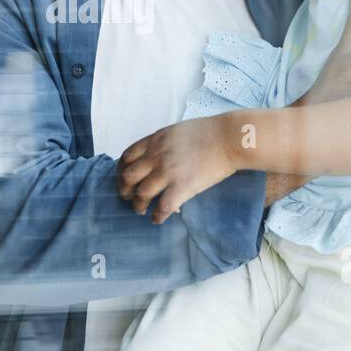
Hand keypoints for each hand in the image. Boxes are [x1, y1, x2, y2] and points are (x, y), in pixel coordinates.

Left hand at [118, 115, 239, 223]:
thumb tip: (156, 155)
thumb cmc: (209, 132)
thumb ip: (162, 143)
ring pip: (141, 194)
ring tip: (140, 210)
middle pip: (128, 177)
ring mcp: (168, 172)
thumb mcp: (176, 131)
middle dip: (124, 190)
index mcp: (155, 140)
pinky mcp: (183, 186)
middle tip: (129, 197)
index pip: (126, 157)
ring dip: (138, 205)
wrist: (229, 138)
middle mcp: (156, 156)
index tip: (125, 178)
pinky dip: (156, 216)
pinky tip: (157, 219)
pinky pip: (162, 207)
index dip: (122, 170)